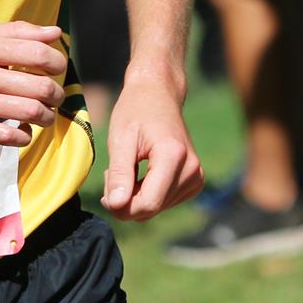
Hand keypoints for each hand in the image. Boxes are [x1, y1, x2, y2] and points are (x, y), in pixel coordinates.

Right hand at [0, 23, 67, 147]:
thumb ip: (15, 32)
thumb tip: (56, 33)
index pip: (38, 52)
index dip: (58, 61)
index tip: (57, 68)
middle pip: (39, 86)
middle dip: (56, 93)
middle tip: (54, 95)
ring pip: (29, 112)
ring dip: (46, 116)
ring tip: (44, 114)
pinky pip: (7, 137)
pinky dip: (25, 137)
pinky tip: (24, 131)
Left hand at [100, 76, 202, 220]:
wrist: (158, 94)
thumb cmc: (135, 111)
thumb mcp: (120, 139)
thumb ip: (119, 174)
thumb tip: (116, 207)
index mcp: (174, 156)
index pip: (148, 203)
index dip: (122, 206)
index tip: (106, 189)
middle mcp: (191, 169)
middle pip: (152, 208)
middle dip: (126, 200)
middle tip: (113, 173)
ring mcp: (196, 176)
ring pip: (156, 208)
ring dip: (135, 196)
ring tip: (128, 168)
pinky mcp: (194, 181)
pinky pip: (163, 203)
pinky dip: (146, 194)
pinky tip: (141, 173)